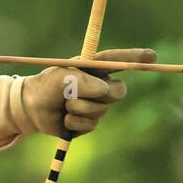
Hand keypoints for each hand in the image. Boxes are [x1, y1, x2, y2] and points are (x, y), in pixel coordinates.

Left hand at [0, 47, 156, 154]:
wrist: (31, 109)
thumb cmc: (46, 86)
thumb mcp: (61, 77)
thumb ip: (82, 81)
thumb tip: (103, 90)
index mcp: (96, 68)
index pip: (120, 61)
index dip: (137, 59)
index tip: (152, 57)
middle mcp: (100, 85)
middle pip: (119, 92)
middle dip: (100, 94)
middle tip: (75, 94)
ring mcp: (97, 105)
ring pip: (102, 110)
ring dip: (80, 108)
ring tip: (64, 105)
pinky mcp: (89, 123)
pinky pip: (90, 125)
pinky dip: (75, 122)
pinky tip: (64, 119)